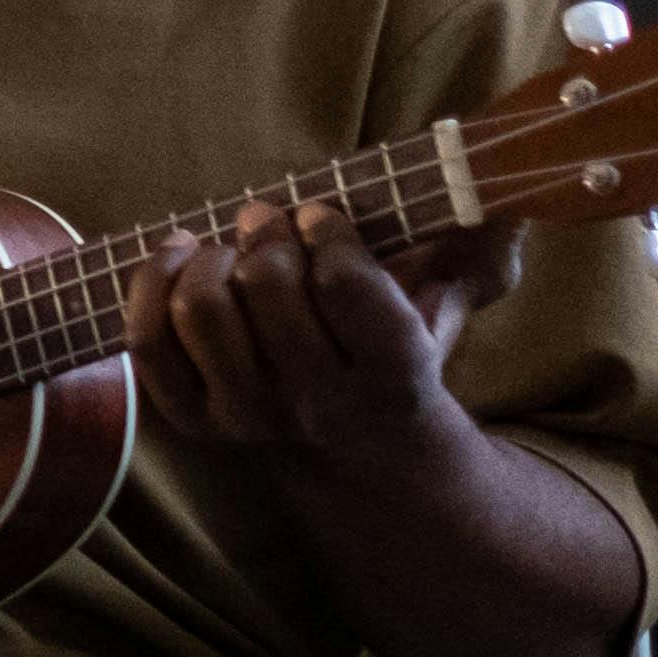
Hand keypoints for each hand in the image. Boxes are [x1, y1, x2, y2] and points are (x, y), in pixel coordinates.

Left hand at [119, 202, 522, 476]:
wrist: (369, 459)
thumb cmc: (397, 359)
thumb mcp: (443, 313)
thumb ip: (472, 255)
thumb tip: (507, 197)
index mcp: (392, 373)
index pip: (345, 285)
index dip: (325, 232)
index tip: (320, 215)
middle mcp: (319, 402)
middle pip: (266, 289)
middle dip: (263, 236)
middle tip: (267, 219)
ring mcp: (252, 416)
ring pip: (203, 313)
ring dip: (207, 260)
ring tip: (225, 245)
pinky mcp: (198, 422)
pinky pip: (150, 347)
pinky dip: (150, 289)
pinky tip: (177, 258)